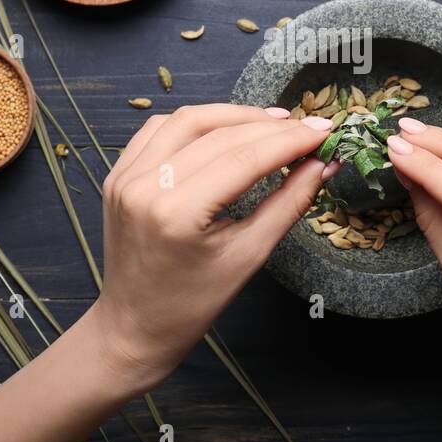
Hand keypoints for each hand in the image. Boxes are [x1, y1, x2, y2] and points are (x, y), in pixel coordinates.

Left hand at [95, 104, 337, 393]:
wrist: (134, 326)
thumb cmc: (193, 302)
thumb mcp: (249, 256)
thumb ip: (289, 204)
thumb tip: (322, 164)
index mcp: (176, 213)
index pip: (244, 158)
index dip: (289, 141)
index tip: (323, 132)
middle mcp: (145, 185)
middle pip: (218, 134)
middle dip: (269, 127)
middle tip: (306, 128)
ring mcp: (125, 176)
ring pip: (187, 120)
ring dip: (234, 115)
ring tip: (273, 122)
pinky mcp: (118, 173)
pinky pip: (160, 129)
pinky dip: (197, 122)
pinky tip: (226, 127)